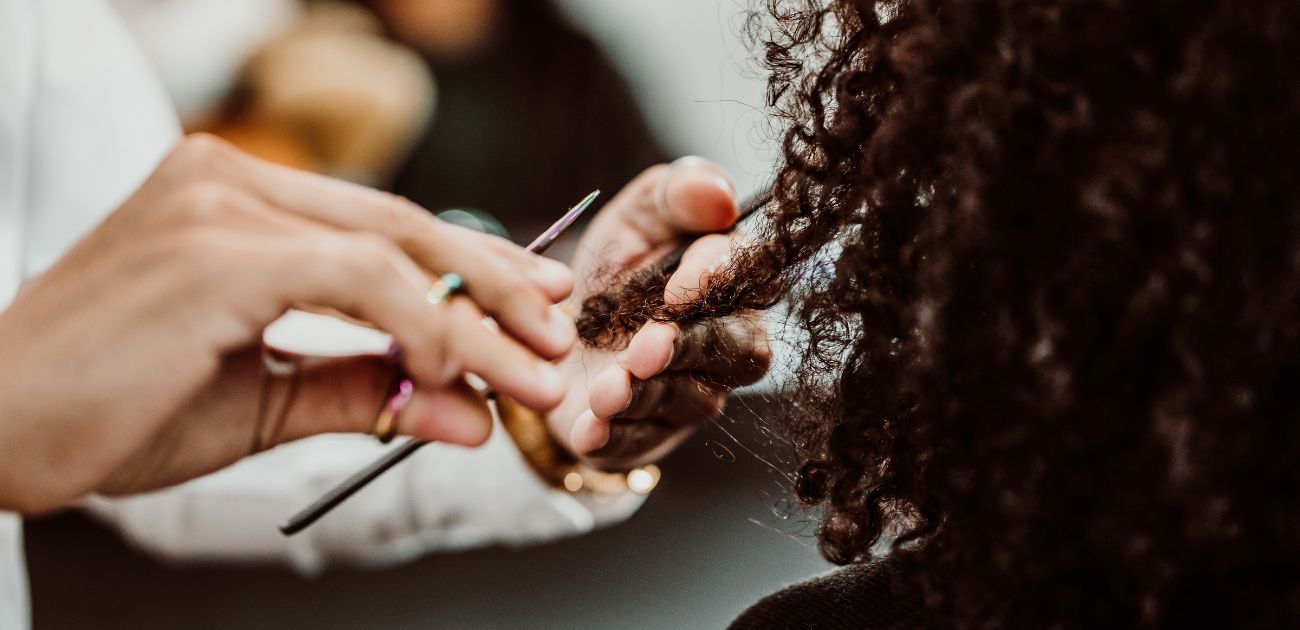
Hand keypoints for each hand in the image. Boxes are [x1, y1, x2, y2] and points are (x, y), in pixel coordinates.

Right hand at [0, 135, 573, 512]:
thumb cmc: (113, 412)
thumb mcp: (262, 400)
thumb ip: (367, 392)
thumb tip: (471, 414)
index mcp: (233, 198)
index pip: (381, 223)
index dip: (469, 266)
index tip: (533, 307)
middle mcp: (225, 179)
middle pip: (401, 223)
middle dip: (496, 286)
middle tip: (556, 338)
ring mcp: (217, 204)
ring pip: (392, 250)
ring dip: (475, 317)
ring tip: (530, 374)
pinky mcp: (213, 248)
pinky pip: (358, 277)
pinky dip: (422, 323)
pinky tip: (458, 369)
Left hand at [548, 158, 770, 468]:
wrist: (554, 329)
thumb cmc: (614, 269)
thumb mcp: (636, 216)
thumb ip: (677, 192)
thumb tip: (720, 195)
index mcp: (734, 280)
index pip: (753, 276)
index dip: (720, 280)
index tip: (678, 287)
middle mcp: (728, 341)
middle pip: (737, 351)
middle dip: (689, 349)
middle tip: (645, 347)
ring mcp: (692, 393)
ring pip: (690, 400)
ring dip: (647, 395)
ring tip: (604, 389)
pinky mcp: (650, 433)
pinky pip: (642, 441)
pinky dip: (614, 437)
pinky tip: (589, 429)